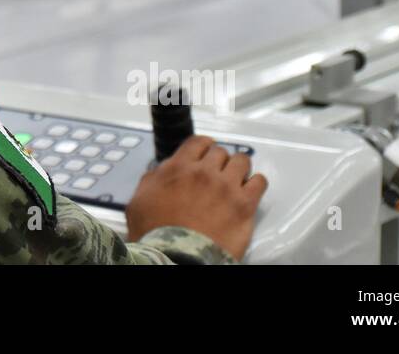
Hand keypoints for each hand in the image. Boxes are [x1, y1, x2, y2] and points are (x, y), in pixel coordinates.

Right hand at [125, 135, 267, 259]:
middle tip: (216, 176)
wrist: (176, 256)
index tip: (204, 157)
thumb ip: (152, 179)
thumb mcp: (139, 200)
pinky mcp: (244, 205)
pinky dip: (255, 184)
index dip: (203, 148)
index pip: (198, 142)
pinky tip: (249, 193)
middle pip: (221, 152)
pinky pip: (259, 182)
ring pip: (242, 161)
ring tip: (235, 182)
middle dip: (219, 162)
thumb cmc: (154, 233)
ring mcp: (226, 187)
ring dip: (238, 169)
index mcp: (178, 167)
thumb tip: (162, 171)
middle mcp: (204, 171)